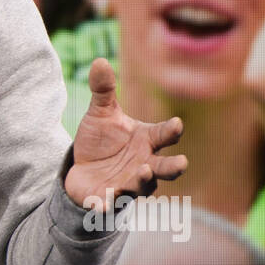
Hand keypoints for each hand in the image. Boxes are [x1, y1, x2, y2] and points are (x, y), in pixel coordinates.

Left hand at [64, 58, 186, 208]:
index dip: (171, 130)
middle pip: (166, 167)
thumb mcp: (100, 113)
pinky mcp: (110, 199)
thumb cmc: (100, 140)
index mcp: (147, 140)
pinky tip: (104, 202)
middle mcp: (145, 163)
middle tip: (183, 163)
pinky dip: (109, 203)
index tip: (177, 125)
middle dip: (174, 166)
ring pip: (143, 185)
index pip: (164, 135)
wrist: (81, 168)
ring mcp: (129, 183)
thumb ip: (103, 90)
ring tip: (144, 170)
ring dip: (144, 179)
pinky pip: (112, 203)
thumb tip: (99, 61)